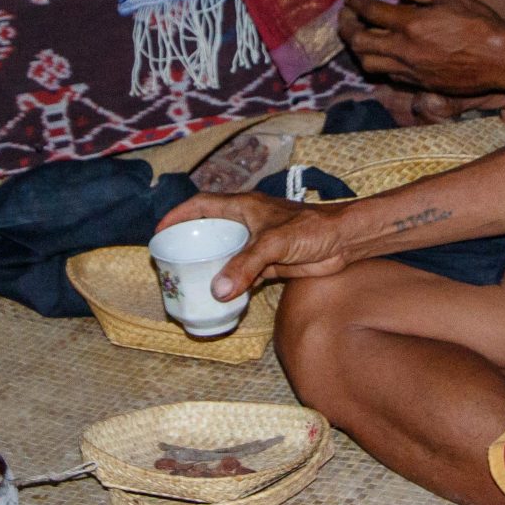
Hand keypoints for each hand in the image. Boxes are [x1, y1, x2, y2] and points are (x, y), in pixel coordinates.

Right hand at [156, 191, 357, 300]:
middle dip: (190, 245)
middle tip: (169, 264)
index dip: (178, 216)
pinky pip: (242, 275)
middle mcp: (246, 224)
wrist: (345, 241)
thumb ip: (246, 265)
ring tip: (188, 283)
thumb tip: (218, 291)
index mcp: (242, 207)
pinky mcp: (270, 265)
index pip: (201, 206)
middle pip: (209, 232)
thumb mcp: (274, 243)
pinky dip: (230, 285)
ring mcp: (257, 245)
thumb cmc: (313, 228)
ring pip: (225, 255)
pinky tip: (220, 298)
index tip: (160, 232)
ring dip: (209, 268)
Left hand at [340, 0, 504, 95]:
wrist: (500, 59)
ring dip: (359, 48)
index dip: (355, 1)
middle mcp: (404, 49)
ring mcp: (410, 70)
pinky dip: (378, 63)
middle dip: (347, 26)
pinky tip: (383, 53)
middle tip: (347, 16)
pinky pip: (387, 75)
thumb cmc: (478, 23)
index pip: (369, 11)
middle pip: (359, 41)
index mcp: (410, 24)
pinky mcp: (418, 84)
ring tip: (360, 36)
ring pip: (368, 63)